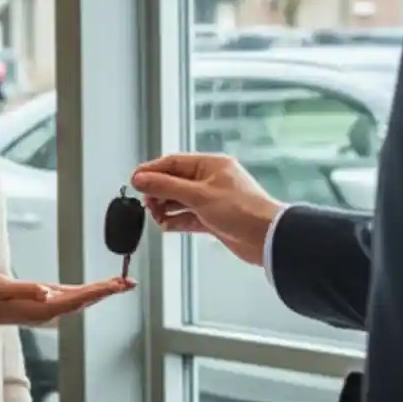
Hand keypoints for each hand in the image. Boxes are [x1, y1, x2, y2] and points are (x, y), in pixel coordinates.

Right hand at [0, 271, 134, 348]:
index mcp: (41, 308)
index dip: (100, 291)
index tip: (118, 284)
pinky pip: (70, 298)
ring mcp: (44, 309)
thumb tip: (48, 292)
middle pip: (84, 300)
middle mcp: (47, 312)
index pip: (77, 298)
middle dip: (107, 291)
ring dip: (100, 292)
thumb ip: (24, 289)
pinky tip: (93, 289)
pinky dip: (86, 292)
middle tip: (130, 282)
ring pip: (79, 300)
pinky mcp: (41, 304)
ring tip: (119, 284)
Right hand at [131, 153, 282, 265]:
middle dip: (158, 192)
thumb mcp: (198, 195)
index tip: (135, 181)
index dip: (151, 171)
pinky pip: (188, 216)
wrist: (268, 238)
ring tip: (156, 216)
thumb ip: (166, 187)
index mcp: (210, 165)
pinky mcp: (213, 218)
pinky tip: (166, 226)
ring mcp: (212, 200)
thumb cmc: (241, 210)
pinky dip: (176, 221)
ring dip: (166, 208)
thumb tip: (140, 178)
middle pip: (174, 181)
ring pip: (180, 200)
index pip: (173, 162)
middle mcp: (210, 180)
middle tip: (146, 202)